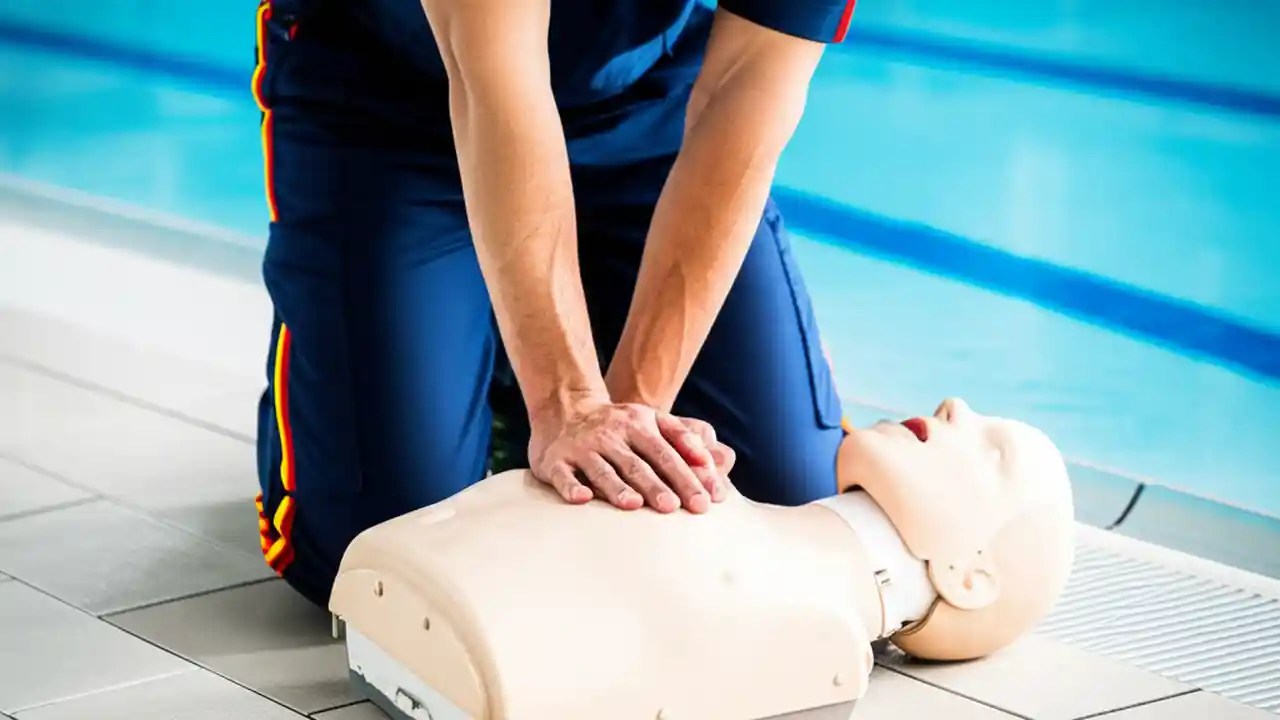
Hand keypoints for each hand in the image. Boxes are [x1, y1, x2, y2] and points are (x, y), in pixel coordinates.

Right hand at [529, 402, 731, 512]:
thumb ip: (686, 439)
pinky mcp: (556, 461)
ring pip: (603, 469)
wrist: (565, 409)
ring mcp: (583, 447)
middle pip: (638, 463)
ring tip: (633, 505)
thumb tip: (720, 461)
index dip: (687, 476)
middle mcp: (611, 435)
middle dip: (657, 486)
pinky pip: (564, 475)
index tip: (706, 500)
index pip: (667, 452)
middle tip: (674, 508)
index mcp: (639, 425)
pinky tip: (582, 499)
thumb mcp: (653, 422)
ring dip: (617, 487)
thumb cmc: (620, 426)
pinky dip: (571, 487)